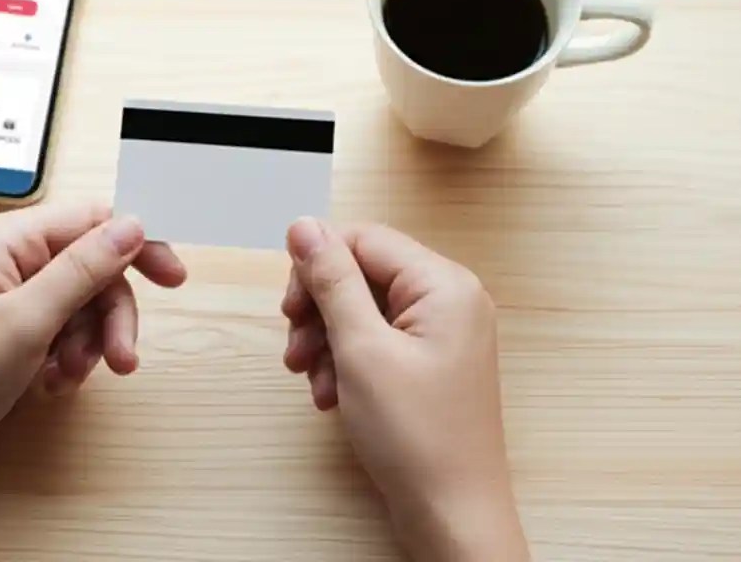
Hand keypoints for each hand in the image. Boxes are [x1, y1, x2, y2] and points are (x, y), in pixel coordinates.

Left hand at [0, 202, 186, 495]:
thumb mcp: (28, 320)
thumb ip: (84, 268)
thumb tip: (132, 224)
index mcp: (4, 239)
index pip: (90, 220)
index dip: (136, 245)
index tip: (174, 279)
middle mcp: (6, 260)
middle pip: (92, 268)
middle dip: (111, 315)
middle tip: (122, 360)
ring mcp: (7, 299)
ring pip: (81, 306)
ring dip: (89, 343)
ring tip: (69, 379)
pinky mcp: (10, 335)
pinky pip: (62, 333)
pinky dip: (68, 360)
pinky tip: (52, 387)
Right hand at [280, 219, 526, 561]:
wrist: (452, 515)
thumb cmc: (416, 436)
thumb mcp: (361, 349)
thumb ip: (332, 281)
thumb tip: (304, 226)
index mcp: (444, 284)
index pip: (364, 239)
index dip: (317, 265)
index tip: (288, 307)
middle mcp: (450, 300)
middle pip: (362, 273)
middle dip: (319, 309)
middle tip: (295, 350)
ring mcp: (443, 334)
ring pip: (363, 310)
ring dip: (326, 341)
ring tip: (312, 382)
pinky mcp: (431, 364)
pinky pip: (377, 341)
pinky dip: (346, 363)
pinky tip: (331, 397)